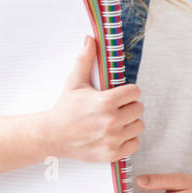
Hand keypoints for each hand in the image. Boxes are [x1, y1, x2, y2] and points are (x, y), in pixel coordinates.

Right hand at [39, 35, 144, 162]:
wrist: (52, 136)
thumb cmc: (65, 109)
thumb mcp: (74, 83)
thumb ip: (84, 60)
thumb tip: (90, 39)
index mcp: (105, 102)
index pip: (135, 92)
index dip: (128, 92)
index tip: (120, 94)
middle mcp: (111, 121)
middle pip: (139, 109)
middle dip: (129, 107)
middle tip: (116, 109)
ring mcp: (113, 139)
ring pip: (139, 126)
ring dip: (130, 123)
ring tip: (115, 122)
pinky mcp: (112, 154)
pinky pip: (135, 144)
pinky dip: (128, 140)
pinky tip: (115, 135)